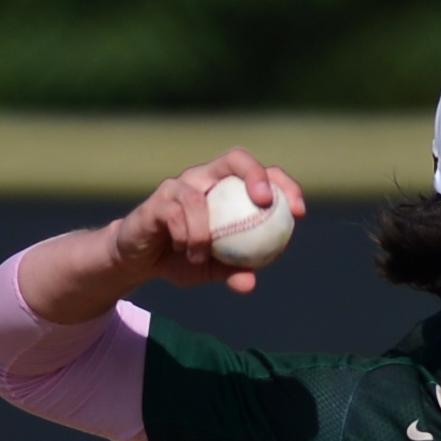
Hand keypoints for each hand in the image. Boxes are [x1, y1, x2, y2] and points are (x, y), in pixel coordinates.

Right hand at [112, 148, 307, 294]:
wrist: (141, 259)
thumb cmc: (185, 258)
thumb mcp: (215, 269)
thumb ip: (235, 271)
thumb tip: (250, 282)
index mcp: (229, 190)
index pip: (263, 174)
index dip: (284, 185)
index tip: (298, 212)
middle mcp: (206, 178)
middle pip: (235, 158)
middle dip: (255, 174)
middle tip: (265, 202)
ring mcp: (180, 185)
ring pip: (199, 196)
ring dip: (205, 231)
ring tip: (202, 257)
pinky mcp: (157, 199)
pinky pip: (175, 214)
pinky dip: (186, 236)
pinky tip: (188, 252)